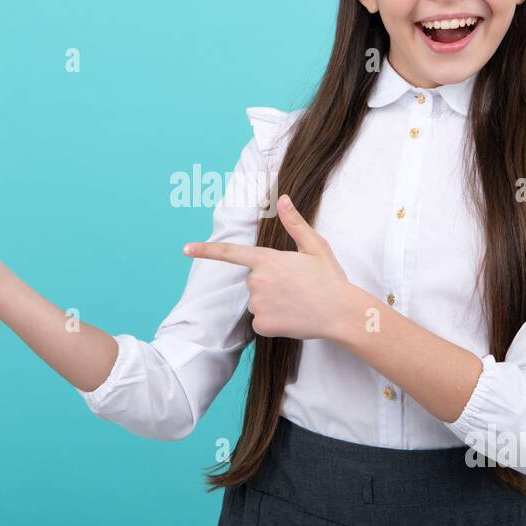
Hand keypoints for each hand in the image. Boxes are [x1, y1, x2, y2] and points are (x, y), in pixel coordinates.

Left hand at [183, 193, 353, 340]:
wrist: (341, 314)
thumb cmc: (330, 279)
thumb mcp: (315, 246)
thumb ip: (294, 223)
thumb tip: (283, 199)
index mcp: (266, 259)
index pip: (230, 252)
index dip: (205, 250)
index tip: (185, 249)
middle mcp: (256, 281)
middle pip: (252, 281)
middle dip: (269, 283)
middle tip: (296, 287)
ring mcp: (258, 305)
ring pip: (257, 302)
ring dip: (271, 303)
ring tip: (297, 302)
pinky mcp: (262, 326)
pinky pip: (261, 322)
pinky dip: (273, 321)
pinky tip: (292, 318)